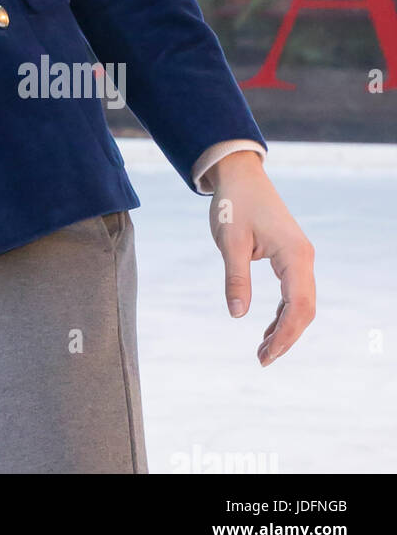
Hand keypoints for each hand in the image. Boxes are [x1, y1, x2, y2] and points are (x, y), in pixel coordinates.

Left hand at [204, 151, 315, 366]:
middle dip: (286, 337)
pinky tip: (267, 328)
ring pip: (301, 302)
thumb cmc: (233, 204)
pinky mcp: (291, 256)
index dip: (284, 335)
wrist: (239, 175)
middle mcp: (304, 258)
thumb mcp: (230, 241)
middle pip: (304, 309)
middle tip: (262, 359)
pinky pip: (293, 292)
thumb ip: (235, 278)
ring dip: (285, 327)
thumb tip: (237, 315)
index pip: (297, 306)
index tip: (265, 355)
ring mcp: (300, 257)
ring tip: (263, 350)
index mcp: (294, 255)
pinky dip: (283, 312)